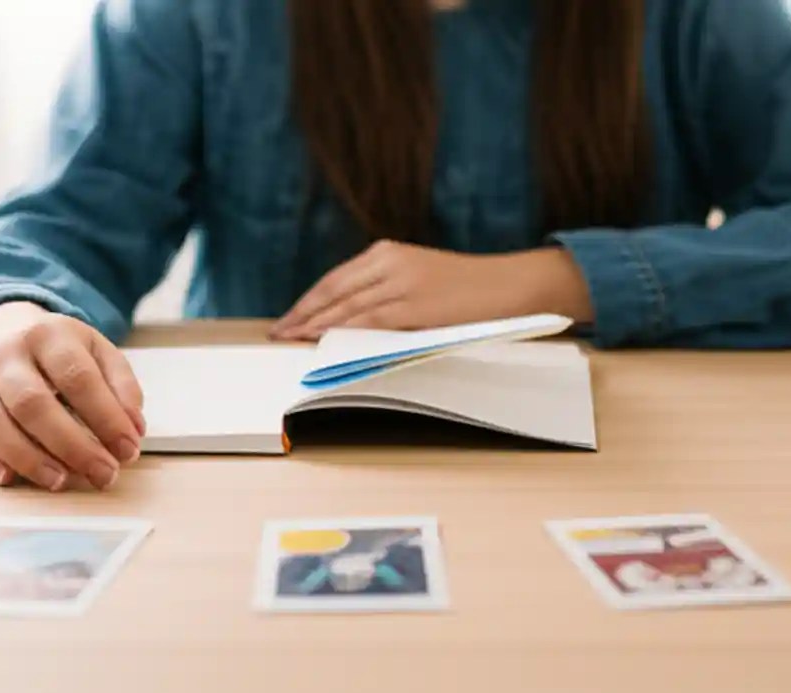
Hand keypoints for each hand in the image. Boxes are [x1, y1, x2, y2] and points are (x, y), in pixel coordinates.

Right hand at [0, 302, 144, 491]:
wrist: (0, 331)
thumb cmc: (57, 351)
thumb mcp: (97, 352)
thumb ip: (122, 387)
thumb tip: (133, 430)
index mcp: (49, 336)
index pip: (78, 378)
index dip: (106, 417)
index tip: (127, 449)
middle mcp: (8, 356)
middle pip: (33, 403)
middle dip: (72, 445)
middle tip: (102, 473)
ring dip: (28, 459)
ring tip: (60, 481)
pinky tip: (11, 478)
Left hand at [270, 240, 593, 340]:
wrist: (511, 285)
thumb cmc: (468, 289)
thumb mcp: (420, 279)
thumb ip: (387, 291)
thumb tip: (350, 318)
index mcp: (388, 252)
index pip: (336, 279)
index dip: (308, 301)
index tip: (287, 318)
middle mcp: (390, 261)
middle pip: (333, 290)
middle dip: (302, 314)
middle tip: (278, 332)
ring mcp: (402, 282)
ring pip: (347, 306)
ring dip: (315, 325)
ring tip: (292, 340)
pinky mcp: (415, 305)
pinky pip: (370, 320)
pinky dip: (343, 331)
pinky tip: (325, 341)